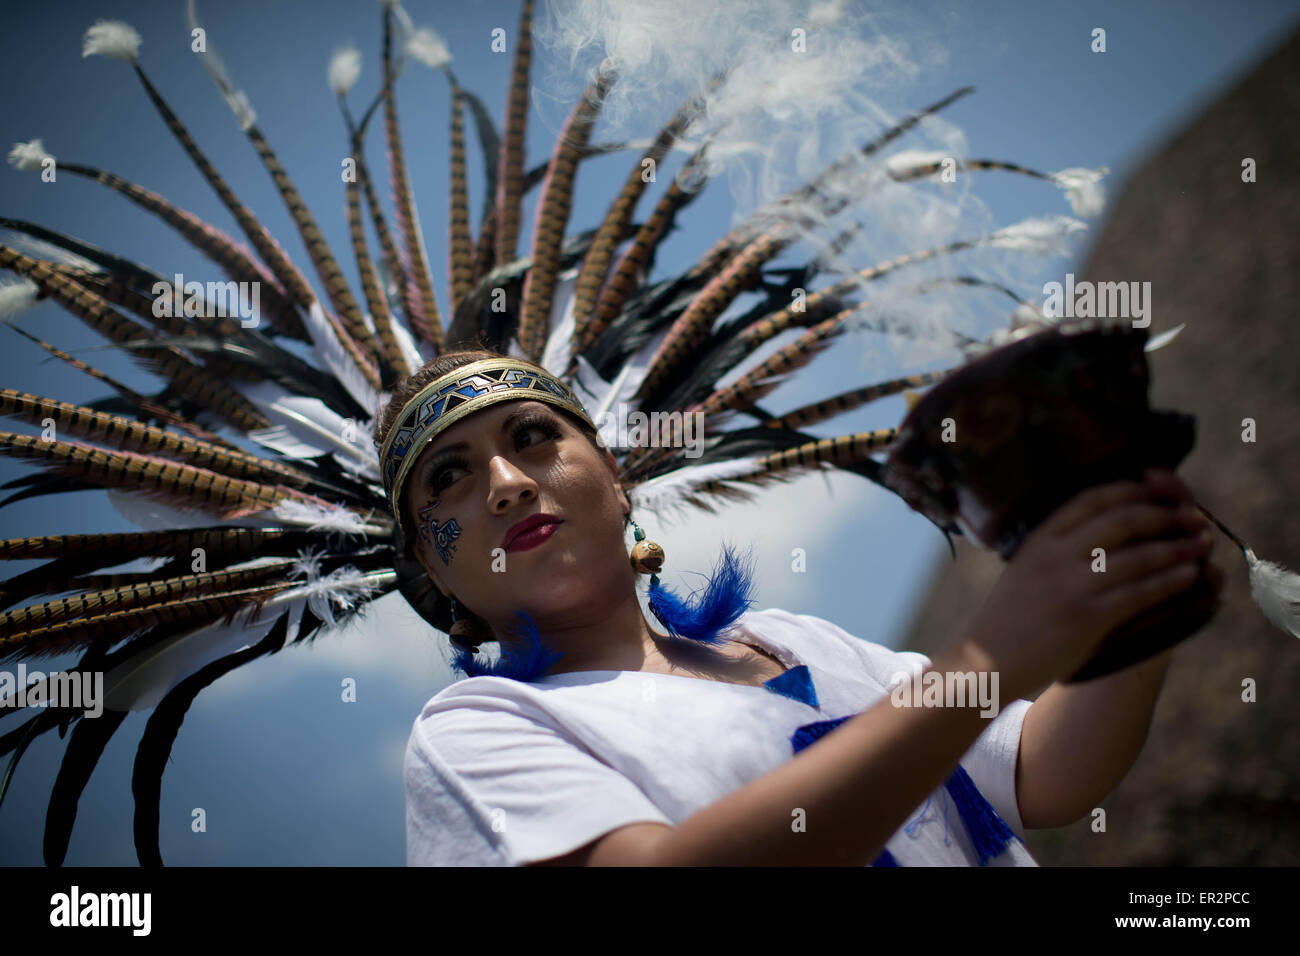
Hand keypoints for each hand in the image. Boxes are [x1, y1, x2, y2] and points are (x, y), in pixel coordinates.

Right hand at [959, 468, 1220, 699]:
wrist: (986, 664)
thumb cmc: (1007, 620)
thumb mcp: (1024, 569)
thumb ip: (1056, 549)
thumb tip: (1101, 534)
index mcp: (1039, 539)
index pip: (1092, 499)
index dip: (1132, 490)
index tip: (1158, 490)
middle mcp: (1056, 555)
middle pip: (1122, 519)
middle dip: (1163, 513)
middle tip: (1191, 514)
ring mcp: (1071, 586)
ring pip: (1138, 555)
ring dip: (1177, 545)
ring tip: (1201, 542)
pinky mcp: (1087, 618)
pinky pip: (1140, 592)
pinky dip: (1170, 580)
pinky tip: (1189, 575)